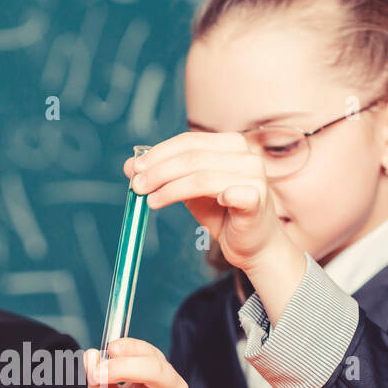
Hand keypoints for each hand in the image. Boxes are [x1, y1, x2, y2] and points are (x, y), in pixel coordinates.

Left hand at [124, 132, 301, 280]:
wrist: (254, 245)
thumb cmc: (224, 215)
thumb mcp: (190, 192)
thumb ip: (165, 176)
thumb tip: (129, 166)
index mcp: (229, 145)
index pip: (188, 142)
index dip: (158, 153)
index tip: (134, 169)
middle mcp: (245, 154)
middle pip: (192, 157)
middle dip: (159, 171)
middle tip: (137, 186)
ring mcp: (254, 175)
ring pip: (203, 176)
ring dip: (171, 188)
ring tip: (151, 201)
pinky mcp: (257, 198)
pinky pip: (233, 193)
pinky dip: (214, 195)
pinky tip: (195, 205)